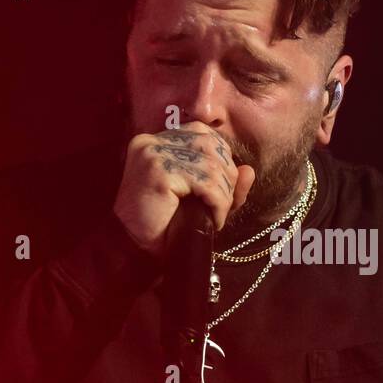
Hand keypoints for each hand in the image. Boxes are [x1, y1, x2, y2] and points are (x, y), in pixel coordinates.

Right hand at [113, 122, 255, 257]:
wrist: (133, 248)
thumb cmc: (164, 225)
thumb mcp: (201, 202)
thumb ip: (225, 185)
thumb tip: (249, 170)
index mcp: (157, 141)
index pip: (203, 134)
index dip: (221, 159)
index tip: (221, 189)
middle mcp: (152, 141)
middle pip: (210, 145)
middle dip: (226, 177)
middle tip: (222, 207)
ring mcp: (153, 154)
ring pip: (211, 164)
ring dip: (223, 194)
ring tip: (216, 215)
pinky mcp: (159, 172)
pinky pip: (206, 182)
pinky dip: (217, 203)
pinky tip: (213, 219)